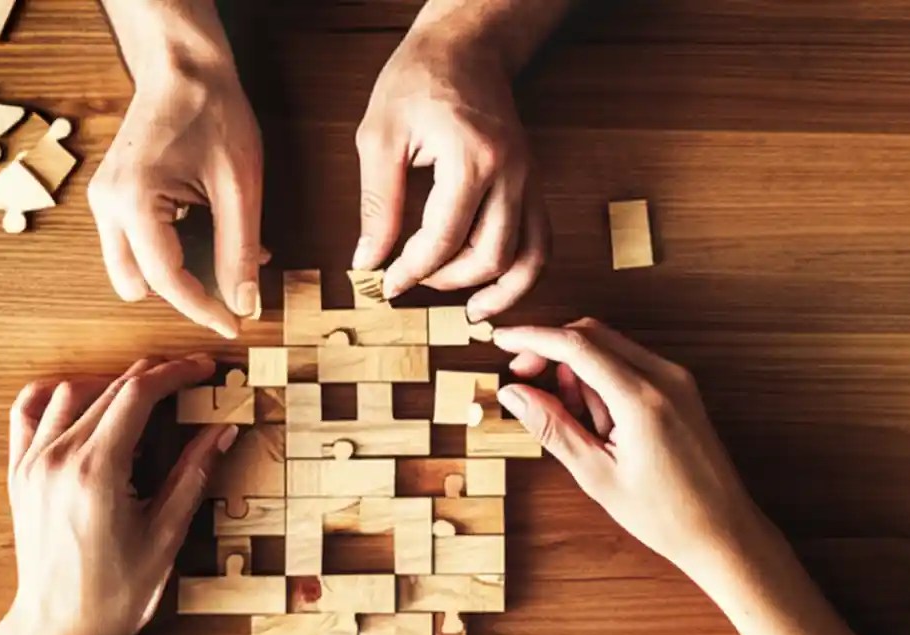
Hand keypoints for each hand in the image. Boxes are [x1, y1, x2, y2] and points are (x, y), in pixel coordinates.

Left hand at [6, 355, 236, 634]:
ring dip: (111, 385)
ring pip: (71, 393)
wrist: (58, 629)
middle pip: (111, 388)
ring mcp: (33, 463)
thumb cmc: (113, 594)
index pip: (139, 393)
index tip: (203, 368)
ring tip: (143, 398)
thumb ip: (193, 474)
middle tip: (186, 379)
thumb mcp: (166, 534)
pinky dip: (56, 397)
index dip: (176, 373)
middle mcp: (58, 458)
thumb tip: (221, 431)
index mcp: (97, 471)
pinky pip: (28, 412)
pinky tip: (82, 403)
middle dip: (154, 376)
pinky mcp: (19, 473)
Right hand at [89, 52, 261, 338]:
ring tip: (227, 255)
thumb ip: (239, 249)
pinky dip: (169, 252)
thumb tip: (244, 304)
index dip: (204, 310)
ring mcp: (103, 199)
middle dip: (183, 293)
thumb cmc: (213, 113)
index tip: (234, 326)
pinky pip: (134, 244)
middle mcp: (107, 204)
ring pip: (132, 268)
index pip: (167, 280)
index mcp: (134, 200)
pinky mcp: (112, 195)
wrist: (184, 68)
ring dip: (176, 273)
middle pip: (140, 284)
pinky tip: (209, 235)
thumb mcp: (239, 186)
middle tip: (231, 291)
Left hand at [354, 31, 546, 320]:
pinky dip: (523, 272)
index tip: (386, 283)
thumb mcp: (380, 138)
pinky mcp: (533, 184)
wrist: (465, 47)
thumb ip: (377, 205)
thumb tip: (368, 260)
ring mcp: (529, 179)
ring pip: (529, 257)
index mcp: (472, 158)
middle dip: (448, 281)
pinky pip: (541, 240)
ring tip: (471, 312)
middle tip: (412, 281)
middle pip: (490, 256)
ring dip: (499, 291)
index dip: (412, 271)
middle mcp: (512, 173)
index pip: (444, 239)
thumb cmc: (418, 81)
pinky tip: (495, 288)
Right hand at [493, 319, 761, 574]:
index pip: (577, 346)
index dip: (533, 338)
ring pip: (609, 346)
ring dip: (576, 366)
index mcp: (642, 400)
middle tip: (522, 379)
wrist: (723, 531)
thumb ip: (552, 428)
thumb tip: (513, 393)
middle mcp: (664, 378)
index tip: (502, 341)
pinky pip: (628, 363)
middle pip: (592, 334)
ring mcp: (677, 379)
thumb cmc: (665, 514)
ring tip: (569, 416)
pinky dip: (600, 376)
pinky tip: (593, 416)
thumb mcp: (597, 475)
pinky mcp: (680, 388)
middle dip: (551, 349)